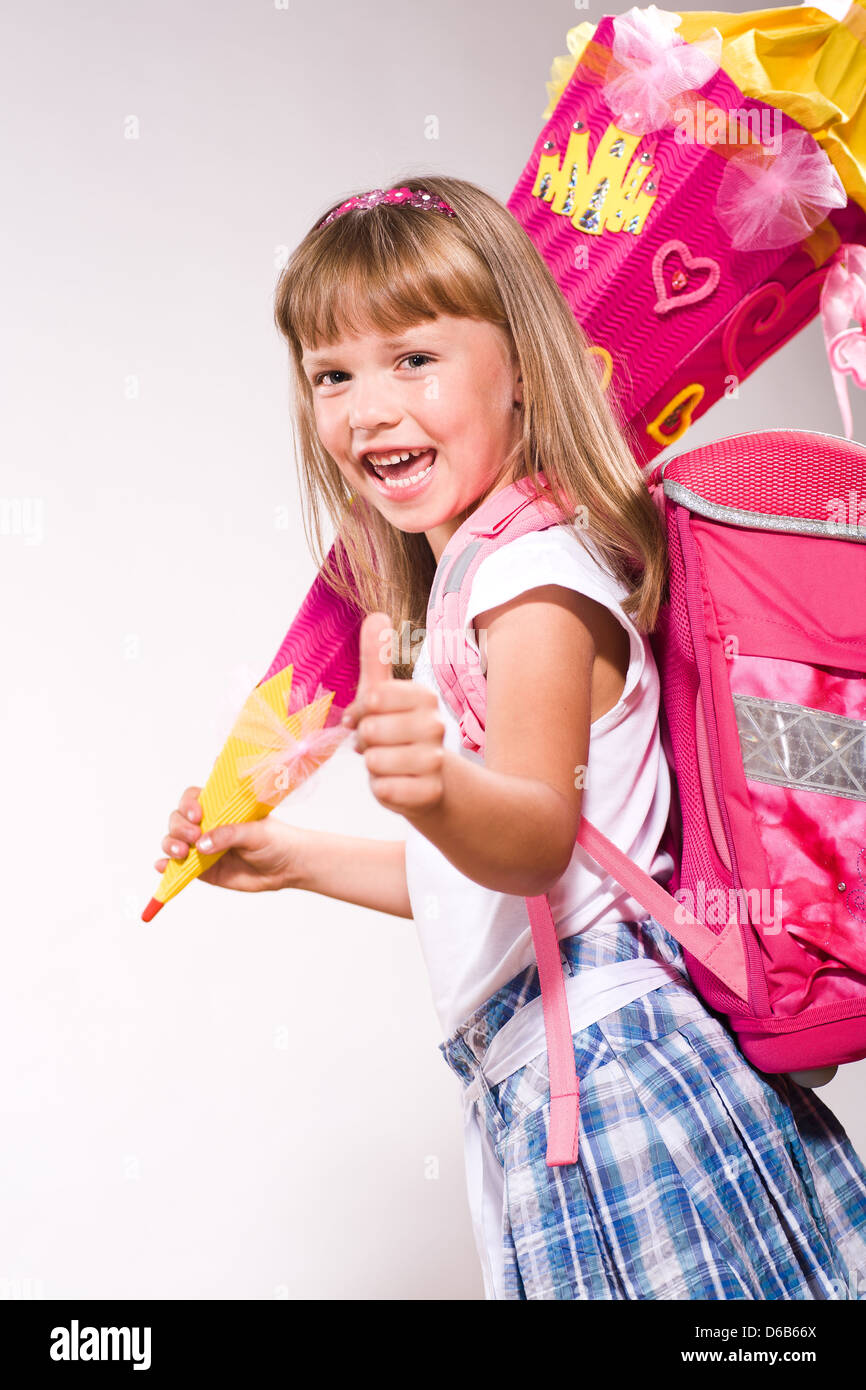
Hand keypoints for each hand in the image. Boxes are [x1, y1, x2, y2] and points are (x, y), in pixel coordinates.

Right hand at [155, 785, 307, 892]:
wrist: (287, 867)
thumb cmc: (276, 840)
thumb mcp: (256, 832)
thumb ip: (229, 834)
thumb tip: (202, 845)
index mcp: (220, 807)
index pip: (193, 798)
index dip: (189, 804)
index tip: (197, 815)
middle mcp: (207, 824)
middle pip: (178, 819)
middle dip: (179, 827)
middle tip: (193, 837)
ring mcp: (202, 846)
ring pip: (174, 841)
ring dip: (170, 844)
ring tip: (182, 852)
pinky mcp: (201, 869)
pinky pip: (177, 866)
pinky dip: (165, 865)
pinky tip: (163, 866)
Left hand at [342, 612, 446, 816]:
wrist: (428, 782)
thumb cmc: (397, 733)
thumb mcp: (383, 694)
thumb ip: (378, 657)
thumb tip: (376, 615)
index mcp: (424, 696)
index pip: (372, 698)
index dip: (359, 712)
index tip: (368, 718)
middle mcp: (435, 725)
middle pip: (371, 730)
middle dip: (365, 742)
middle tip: (379, 745)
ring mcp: (435, 760)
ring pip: (376, 762)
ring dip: (373, 767)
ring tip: (388, 764)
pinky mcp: (430, 792)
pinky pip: (385, 790)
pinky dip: (382, 790)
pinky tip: (396, 784)